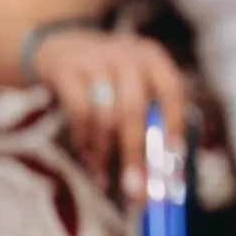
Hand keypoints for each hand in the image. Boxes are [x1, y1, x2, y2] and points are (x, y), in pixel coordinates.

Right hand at [32, 28, 189, 197]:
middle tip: (136, 189)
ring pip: (104, 115)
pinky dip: (83, 139)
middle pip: (134, 109)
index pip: (172, 91)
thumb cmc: (111, 76)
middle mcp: (127, 56)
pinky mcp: (67, 71)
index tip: (174, 158)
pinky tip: (87, 156)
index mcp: (153, 59)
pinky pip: (78, 112)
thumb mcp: (136, 83)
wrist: (61, 46)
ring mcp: (95, 61)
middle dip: (135, 154)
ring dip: (104, 153)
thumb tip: (168, 172)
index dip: (175, 124)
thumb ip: (153, 118)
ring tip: (104, 177)